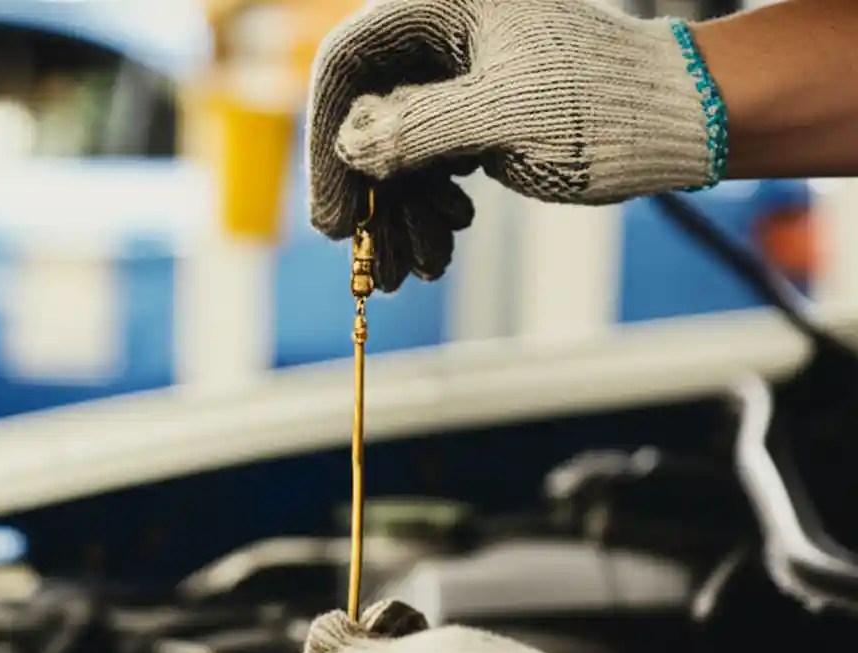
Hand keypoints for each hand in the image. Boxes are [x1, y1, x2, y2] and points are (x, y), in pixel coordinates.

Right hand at [309, 0, 725, 286]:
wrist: (682, 120)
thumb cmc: (606, 102)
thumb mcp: (507, 115)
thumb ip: (419, 126)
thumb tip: (347, 145)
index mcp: (442, 6)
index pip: (349, 62)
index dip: (327, 139)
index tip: (332, 214)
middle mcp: (438, 36)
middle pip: (364, 113)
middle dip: (368, 194)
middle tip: (364, 259)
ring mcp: (452, 77)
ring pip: (392, 148)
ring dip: (398, 214)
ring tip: (413, 270)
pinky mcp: (470, 113)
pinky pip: (425, 163)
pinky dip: (427, 209)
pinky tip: (444, 243)